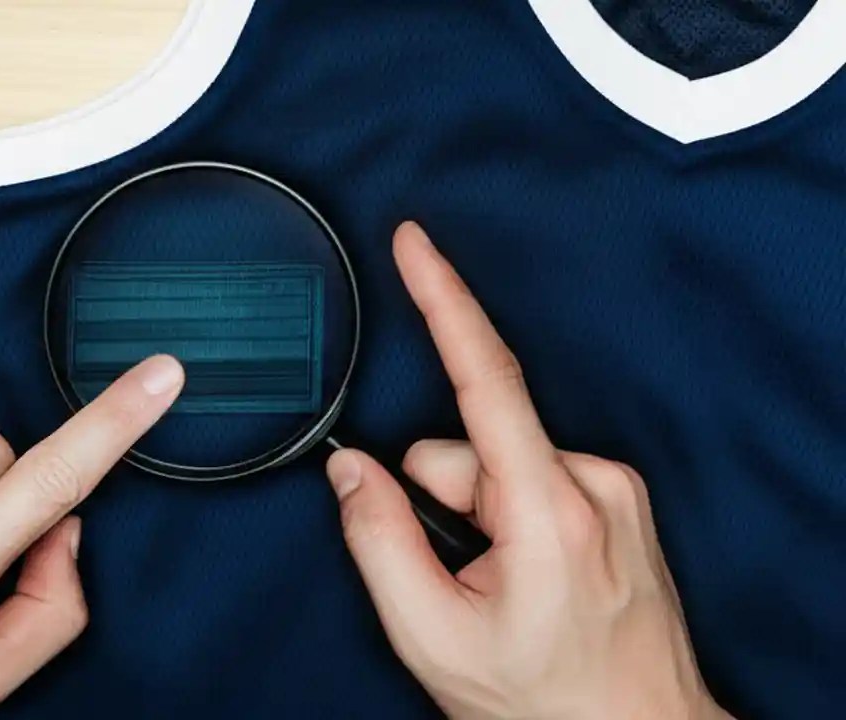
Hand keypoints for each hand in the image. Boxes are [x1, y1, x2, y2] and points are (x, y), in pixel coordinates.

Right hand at [325, 223, 729, 719]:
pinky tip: (526, 570)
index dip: (444, 300)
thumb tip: (352, 470)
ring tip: (499, 584)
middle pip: (468, 444)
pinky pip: (533, 476)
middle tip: (458, 575)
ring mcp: (613, 489)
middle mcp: (592, 481)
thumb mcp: (432, 635)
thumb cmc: (544, 700)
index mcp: (548, 509)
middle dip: (441, 497)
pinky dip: (510, 514)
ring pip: (498, 463)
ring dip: (478, 512)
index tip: (414, 242)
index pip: (487, 378)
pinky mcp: (618, 498)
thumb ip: (378, 540)